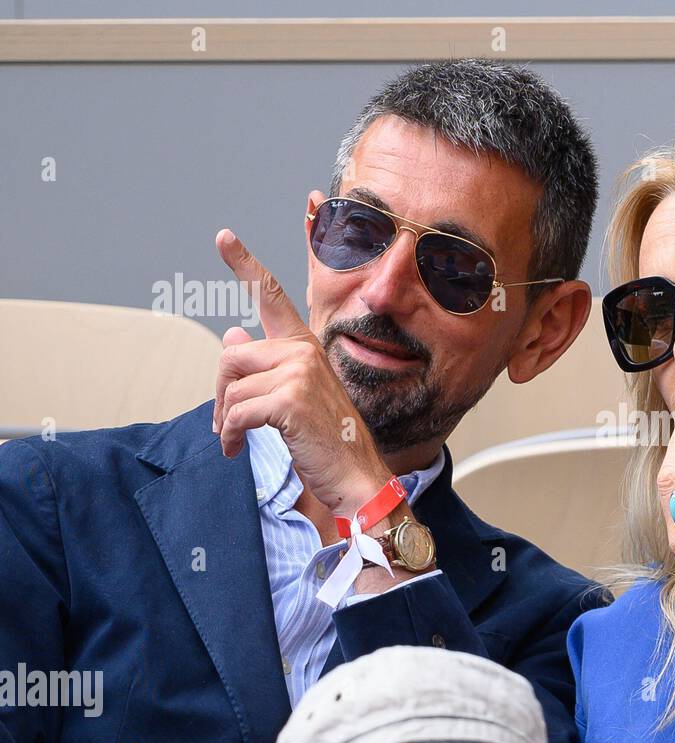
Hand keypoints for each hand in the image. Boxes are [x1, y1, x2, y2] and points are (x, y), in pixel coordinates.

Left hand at [212, 229, 390, 515]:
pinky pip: (236, 411)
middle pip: (232, 358)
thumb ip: (265, 367)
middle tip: (223, 424)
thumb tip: (232, 335)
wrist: (358, 477)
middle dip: (220, 394)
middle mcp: (303, 352)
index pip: (272, 297)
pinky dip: (230, 434)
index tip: (223, 237)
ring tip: (235, 440)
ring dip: (224, 420)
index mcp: (304, 348)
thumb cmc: (329, 441)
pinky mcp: (289, 399)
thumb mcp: (295, 397)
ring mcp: (298, 373)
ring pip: (231, 388)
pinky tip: (237, 449)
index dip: (244, 265)